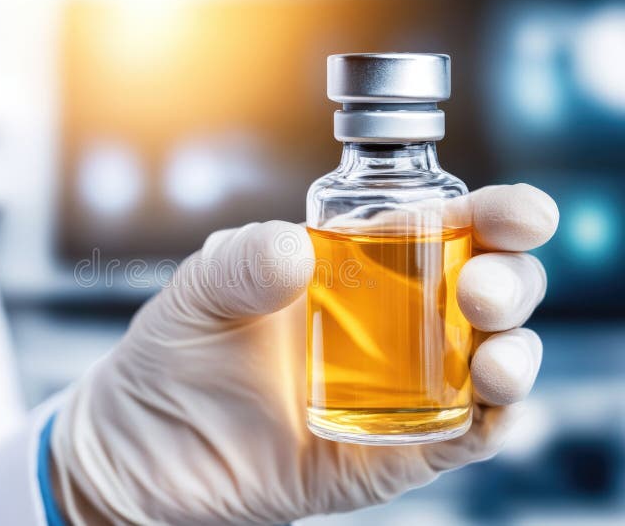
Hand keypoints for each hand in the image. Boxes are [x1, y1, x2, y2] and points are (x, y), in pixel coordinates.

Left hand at [51, 184, 558, 524]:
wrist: (146, 444)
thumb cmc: (179, 351)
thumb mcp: (201, 288)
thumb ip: (242, 260)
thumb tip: (296, 248)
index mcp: (360, 267)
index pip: (449, 229)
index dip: (498, 216)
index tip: (518, 214)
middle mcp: (393, 323)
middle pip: (489, 292)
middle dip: (510, 283)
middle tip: (482, 289)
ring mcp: (397, 389)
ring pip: (491, 366)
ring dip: (514, 356)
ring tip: (493, 356)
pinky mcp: (389, 452)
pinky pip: (459, 438)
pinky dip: (488, 424)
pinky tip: (485, 410)